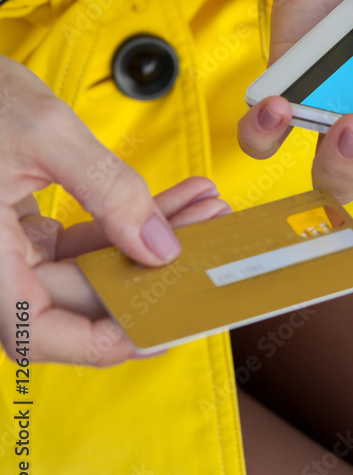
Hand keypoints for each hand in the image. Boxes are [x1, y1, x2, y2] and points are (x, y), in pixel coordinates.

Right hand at [0, 56, 228, 364]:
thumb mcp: (48, 133)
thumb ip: (108, 190)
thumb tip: (159, 247)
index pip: (37, 332)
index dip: (101, 341)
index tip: (163, 326)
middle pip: (79, 295)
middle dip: (151, 271)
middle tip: (210, 245)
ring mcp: (7, 246)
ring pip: (89, 266)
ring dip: (150, 241)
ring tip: (206, 214)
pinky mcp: (21, 227)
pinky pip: (82, 238)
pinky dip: (127, 219)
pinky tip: (176, 201)